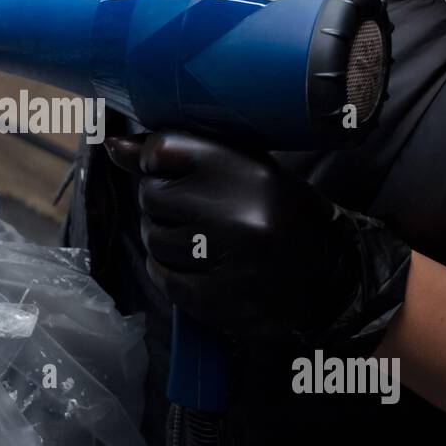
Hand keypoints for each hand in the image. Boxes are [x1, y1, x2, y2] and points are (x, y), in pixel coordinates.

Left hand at [105, 132, 411, 348]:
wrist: (332, 278)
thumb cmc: (279, 213)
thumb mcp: (246, 169)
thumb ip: (179, 155)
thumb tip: (113, 146)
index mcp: (248, 170)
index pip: (164, 148)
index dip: (155, 159)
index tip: (165, 168)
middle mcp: (236, 212)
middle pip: (152, 196)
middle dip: (162, 203)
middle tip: (190, 210)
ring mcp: (226, 259)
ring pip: (154, 238)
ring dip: (165, 239)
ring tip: (198, 239)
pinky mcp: (217, 298)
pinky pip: (163, 277)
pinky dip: (170, 272)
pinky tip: (197, 266)